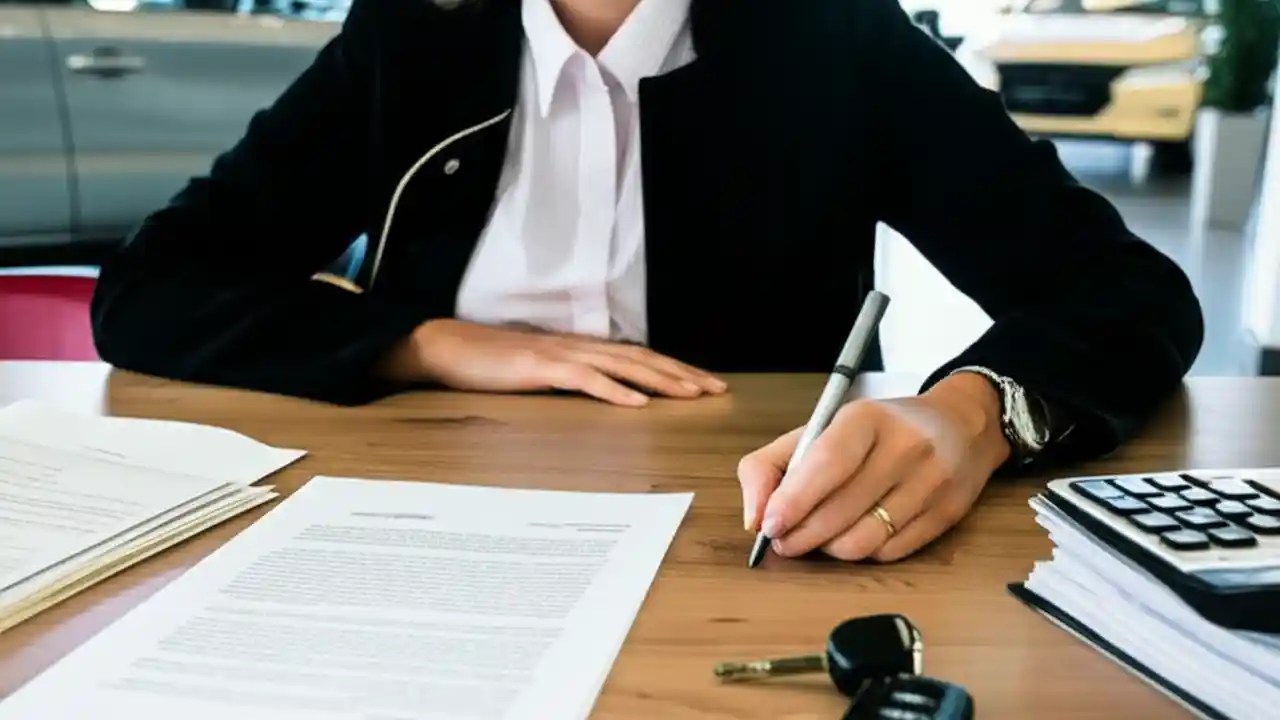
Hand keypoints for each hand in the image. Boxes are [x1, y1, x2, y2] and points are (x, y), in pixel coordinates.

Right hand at [379, 319, 727, 406]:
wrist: (448, 349)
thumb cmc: (491, 364)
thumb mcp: (540, 374)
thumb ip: (571, 380)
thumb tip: (602, 395)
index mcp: (581, 350)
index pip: (638, 358)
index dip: (673, 370)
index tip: (704, 384)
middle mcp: (579, 347)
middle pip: (642, 359)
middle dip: (682, 374)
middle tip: (716, 389)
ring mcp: (562, 355)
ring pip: (624, 366)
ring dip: (660, 380)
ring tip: (690, 393)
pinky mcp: (542, 368)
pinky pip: (585, 380)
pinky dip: (614, 390)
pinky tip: (637, 403)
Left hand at [737, 373, 1010, 561]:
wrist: (961, 426)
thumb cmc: (878, 431)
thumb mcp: (823, 430)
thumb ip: (772, 464)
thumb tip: (753, 518)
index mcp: (866, 418)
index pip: (828, 464)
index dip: (795, 500)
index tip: (770, 526)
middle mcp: (905, 447)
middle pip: (842, 510)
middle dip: (802, 535)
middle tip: (784, 541)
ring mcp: (932, 482)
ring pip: (866, 540)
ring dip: (830, 550)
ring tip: (818, 540)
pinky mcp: (948, 513)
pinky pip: (891, 552)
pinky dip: (863, 553)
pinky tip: (855, 537)